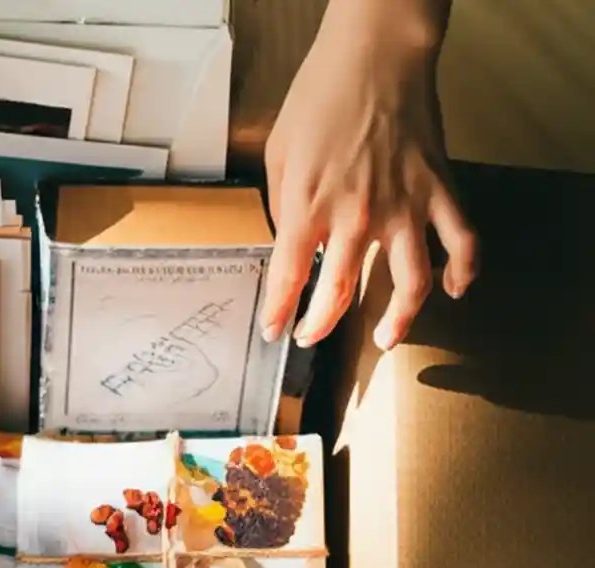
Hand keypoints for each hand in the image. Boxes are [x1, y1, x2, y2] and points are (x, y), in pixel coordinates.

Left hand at [261, 0, 476, 351]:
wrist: (374, 58)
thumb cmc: (318, 99)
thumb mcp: (278, 153)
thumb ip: (283, 204)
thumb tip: (292, 241)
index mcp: (308, 207)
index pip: (290, 277)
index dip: (279, 311)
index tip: (274, 331)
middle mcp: (357, 216)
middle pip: (340, 291)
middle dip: (321, 323)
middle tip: (311, 336)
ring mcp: (404, 207)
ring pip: (409, 283)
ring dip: (398, 319)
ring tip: (385, 338)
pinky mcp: (439, 191)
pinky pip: (461, 241)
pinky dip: (463, 270)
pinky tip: (455, 290)